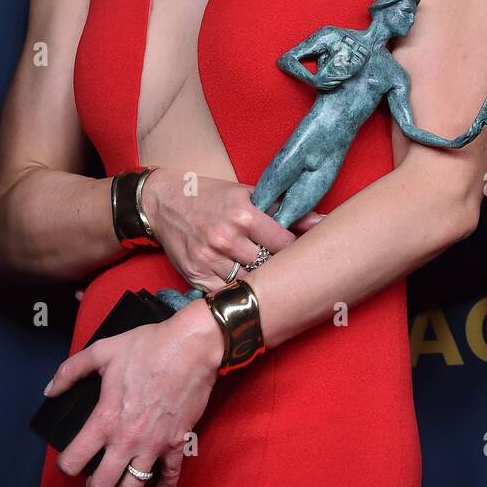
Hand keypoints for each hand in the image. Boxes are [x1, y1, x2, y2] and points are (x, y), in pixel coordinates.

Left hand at [43, 302, 223, 486]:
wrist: (192, 347)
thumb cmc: (148, 347)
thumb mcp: (104, 350)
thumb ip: (71, 370)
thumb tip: (49, 390)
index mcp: (105, 420)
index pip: (73, 461)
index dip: (65, 465)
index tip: (70, 460)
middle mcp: (127, 441)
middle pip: (101, 485)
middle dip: (94, 486)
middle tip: (96, 477)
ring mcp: (154, 446)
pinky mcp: (178, 444)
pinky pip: (169, 478)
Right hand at [143, 169, 297, 291]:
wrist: (164, 202)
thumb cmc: (211, 196)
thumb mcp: (247, 194)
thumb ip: (283, 210)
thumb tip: (321, 221)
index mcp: (244, 214)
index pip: (285, 243)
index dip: (295, 249)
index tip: (299, 251)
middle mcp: (227, 237)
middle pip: (268, 265)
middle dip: (278, 266)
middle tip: (286, 268)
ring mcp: (209, 258)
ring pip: (249, 282)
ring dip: (258, 280)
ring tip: (264, 275)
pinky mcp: (196, 274)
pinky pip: (226, 291)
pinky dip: (236, 289)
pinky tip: (242, 283)